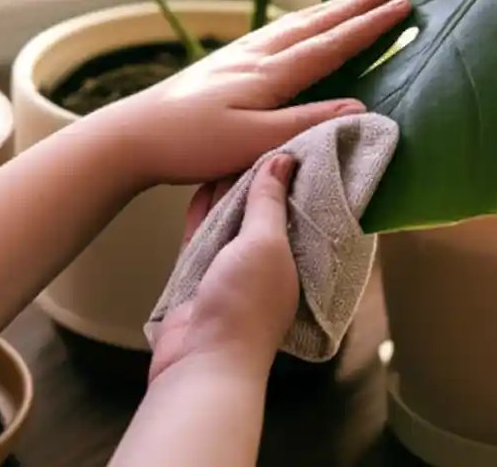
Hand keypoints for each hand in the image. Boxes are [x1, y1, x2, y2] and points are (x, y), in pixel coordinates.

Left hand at [96, 0, 408, 186]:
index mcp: (269, 73)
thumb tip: (361, 105)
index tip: (403, 6)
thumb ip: (307, 122)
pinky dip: (300, 21)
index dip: (370, 25)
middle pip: (317, 23)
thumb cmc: (191, 144)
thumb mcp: (254, 141)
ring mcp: (237, 56)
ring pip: (294, 24)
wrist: (132, 134)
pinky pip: (274, 32)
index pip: (332, 44)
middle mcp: (256, 55)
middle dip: (357, 5)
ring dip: (329, 9)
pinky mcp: (222, 64)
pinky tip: (297, 25)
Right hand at [148, 155, 300, 382]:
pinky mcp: (200, 274)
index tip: (286, 142)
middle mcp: (265, 262)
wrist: (203, 358)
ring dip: (227, 190)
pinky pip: (201, 234)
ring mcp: (230, 269)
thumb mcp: (265, 243)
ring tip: (224, 151)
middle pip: (261, 212)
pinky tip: (200, 185)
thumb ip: (269, 202)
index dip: (291, 177)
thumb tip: (283, 160)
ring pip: (230, 220)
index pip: (296, 208)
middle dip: (257, 179)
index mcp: (294, 258)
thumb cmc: (245, 305)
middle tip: (251, 137)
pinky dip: (201, 211)